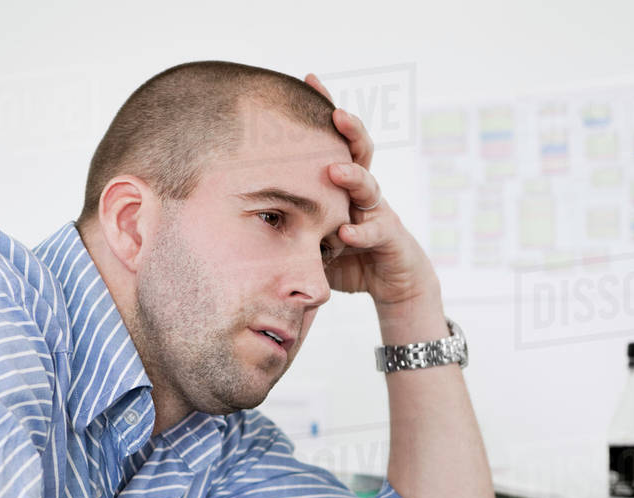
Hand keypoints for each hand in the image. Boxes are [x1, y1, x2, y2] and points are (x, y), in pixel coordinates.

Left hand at [305, 73, 439, 310]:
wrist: (393, 281)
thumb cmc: (349, 254)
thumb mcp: (313, 233)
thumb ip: (289, 218)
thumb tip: (240, 208)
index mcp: (345, 183)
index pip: (335, 140)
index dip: (326, 109)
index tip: (309, 80)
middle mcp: (363, 191)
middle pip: (361, 150)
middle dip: (350, 130)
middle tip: (337, 114)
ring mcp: (379, 212)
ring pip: (370, 186)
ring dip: (353, 176)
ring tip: (335, 172)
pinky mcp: (391, 238)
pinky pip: (377, 231)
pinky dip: (362, 232)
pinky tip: (347, 233)